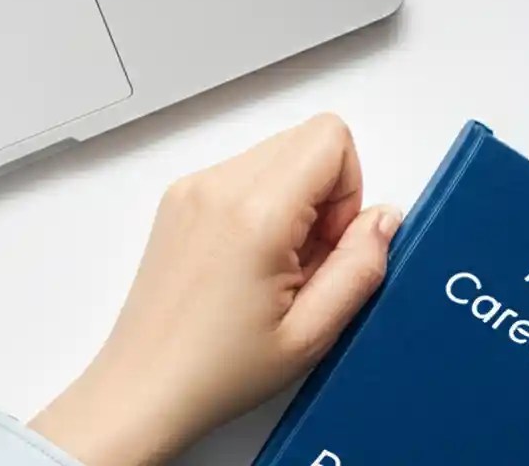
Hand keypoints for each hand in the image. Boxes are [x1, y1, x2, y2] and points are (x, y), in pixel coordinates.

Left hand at [29, 114, 402, 465]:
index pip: (331, 139)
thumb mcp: (312, 333)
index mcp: (254, 215)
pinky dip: (265, 206)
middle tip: (307, 260)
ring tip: (276, 266)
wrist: (143, 389)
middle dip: (326, 194)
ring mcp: (192, 189)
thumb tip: (384, 219)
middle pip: (307, 139)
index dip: (349, 191)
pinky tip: (252, 261)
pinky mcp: (180, 198)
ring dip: (295, 200)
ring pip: (279, 153)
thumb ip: (361, 267)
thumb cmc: (215, 371)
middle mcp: (217, 187)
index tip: (331, 244)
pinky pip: (247, 172)